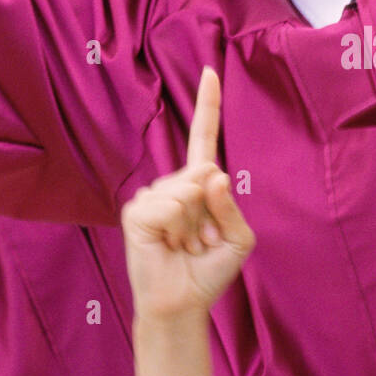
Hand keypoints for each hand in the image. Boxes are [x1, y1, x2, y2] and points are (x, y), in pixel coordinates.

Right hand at [121, 67, 254, 320]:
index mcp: (199, 185)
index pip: (204, 138)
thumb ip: (230, 206)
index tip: (211, 71)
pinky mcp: (136, 212)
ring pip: (189, 190)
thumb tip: (211, 174)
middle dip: (214, 214)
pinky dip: (177, 228)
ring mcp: (152, 196)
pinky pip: (169, 205)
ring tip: (185, 246)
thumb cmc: (209, 271)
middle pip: (205, 173)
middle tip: (202, 243)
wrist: (184, 304)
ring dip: (196, 227)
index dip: (208, 105)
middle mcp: (174, 185)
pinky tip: (169, 245)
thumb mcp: (239, 239)